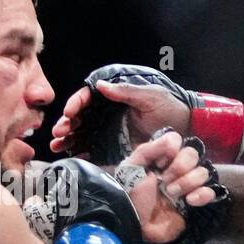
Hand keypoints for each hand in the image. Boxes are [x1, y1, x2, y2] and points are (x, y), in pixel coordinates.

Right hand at [51, 79, 191, 155]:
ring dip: (68, 140)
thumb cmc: (170, 108)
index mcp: (114, 98)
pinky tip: (73, 158)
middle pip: (81, 117)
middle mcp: (108, 114)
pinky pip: (94, 150)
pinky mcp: (114, 147)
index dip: (76, 104)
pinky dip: (82, 154)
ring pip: (83, 134)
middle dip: (67, 124)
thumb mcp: (150, 97)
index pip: (88, 98)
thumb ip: (127, 92)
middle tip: (58, 133)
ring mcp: (110, 131)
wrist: (185, 131)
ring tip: (58, 147)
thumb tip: (101, 86)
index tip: (70, 113)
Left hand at [115, 131, 215, 243]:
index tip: (160, 162)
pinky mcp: (195, 203)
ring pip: (203, 172)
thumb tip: (174, 140)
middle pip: (193, 154)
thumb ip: (148, 149)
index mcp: (161, 158)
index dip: (173, 148)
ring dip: (188, 181)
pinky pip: (210, 192)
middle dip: (180, 166)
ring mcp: (187, 185)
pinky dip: (202, 194)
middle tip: (165, 180)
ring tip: (171, 193)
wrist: (135, 223)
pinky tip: (189, 201)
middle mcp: (176, 168)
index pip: (178, 141)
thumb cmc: (131, 195)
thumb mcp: (132, 167)